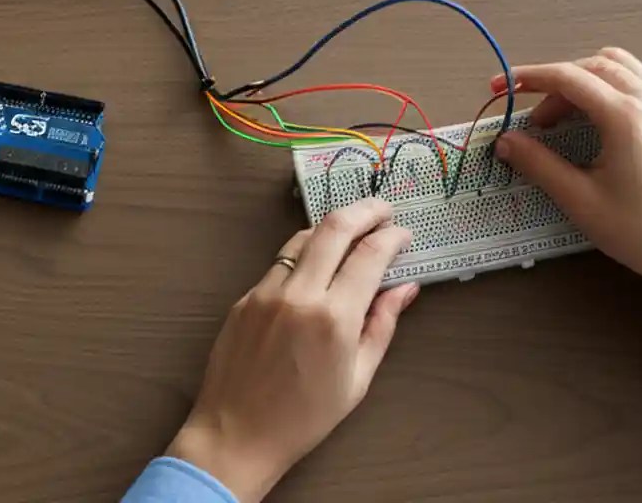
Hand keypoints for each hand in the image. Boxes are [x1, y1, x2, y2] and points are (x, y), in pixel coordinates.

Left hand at [166, 199, 418, 501]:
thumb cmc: (305, 417)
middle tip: (383, 209)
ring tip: (352, 229)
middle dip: (364, 211)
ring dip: (330, 227)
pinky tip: (316, 262)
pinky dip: (303, 253)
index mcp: (334, 318)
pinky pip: (279, 263)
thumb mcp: (358, 377)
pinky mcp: (244, 298)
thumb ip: (382, 326)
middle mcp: (298, 295)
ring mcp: (265, 292)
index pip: (370, 255)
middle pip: (334, 228)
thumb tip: (405, 288)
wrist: (236, 432)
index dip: (392, 237)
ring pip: (302, 239)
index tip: (404, 234)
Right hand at [491, 47, 641, 277]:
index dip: (527, 78)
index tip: (500, 87)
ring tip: (566, 113)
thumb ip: (539, 165)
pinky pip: (639, 81)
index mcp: (624, 118)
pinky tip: (599, 115)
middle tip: (535, 121)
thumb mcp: (581, 200)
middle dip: (554, 85)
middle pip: (592, 68)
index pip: (567, 78)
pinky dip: (610, 86)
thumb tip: (506, 142)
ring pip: (620, 67)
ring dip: (584, 80)